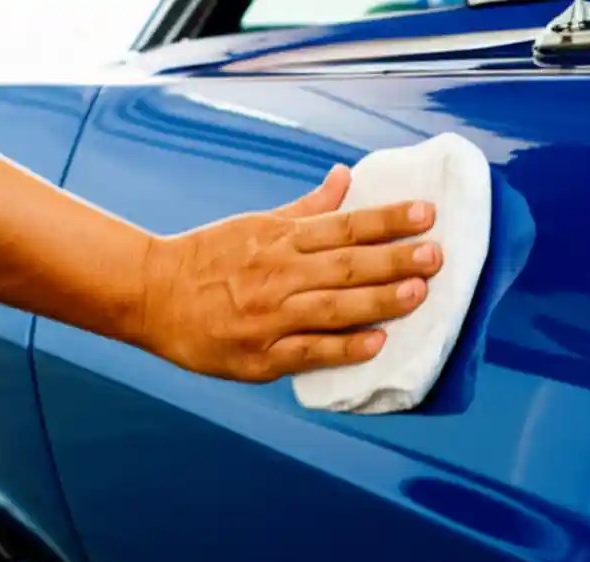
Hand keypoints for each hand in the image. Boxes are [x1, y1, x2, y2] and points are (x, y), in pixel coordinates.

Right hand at [137, 165, 442, 381]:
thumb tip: (346, 178)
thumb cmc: (210, 258)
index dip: (387, 219)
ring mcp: (270, 316)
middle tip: (437, 254)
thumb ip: (307, 208)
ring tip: (419, 293)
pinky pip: (308, 351)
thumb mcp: (257, 224)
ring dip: (378, 300)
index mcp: (280, 238)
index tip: (427, 213)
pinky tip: (377, 343)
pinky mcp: (260, 356)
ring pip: (333, 307)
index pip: (344, 225)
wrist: (152, 296)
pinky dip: (343, 347)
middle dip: (394, 258)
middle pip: (346, 264)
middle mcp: (278, 273)